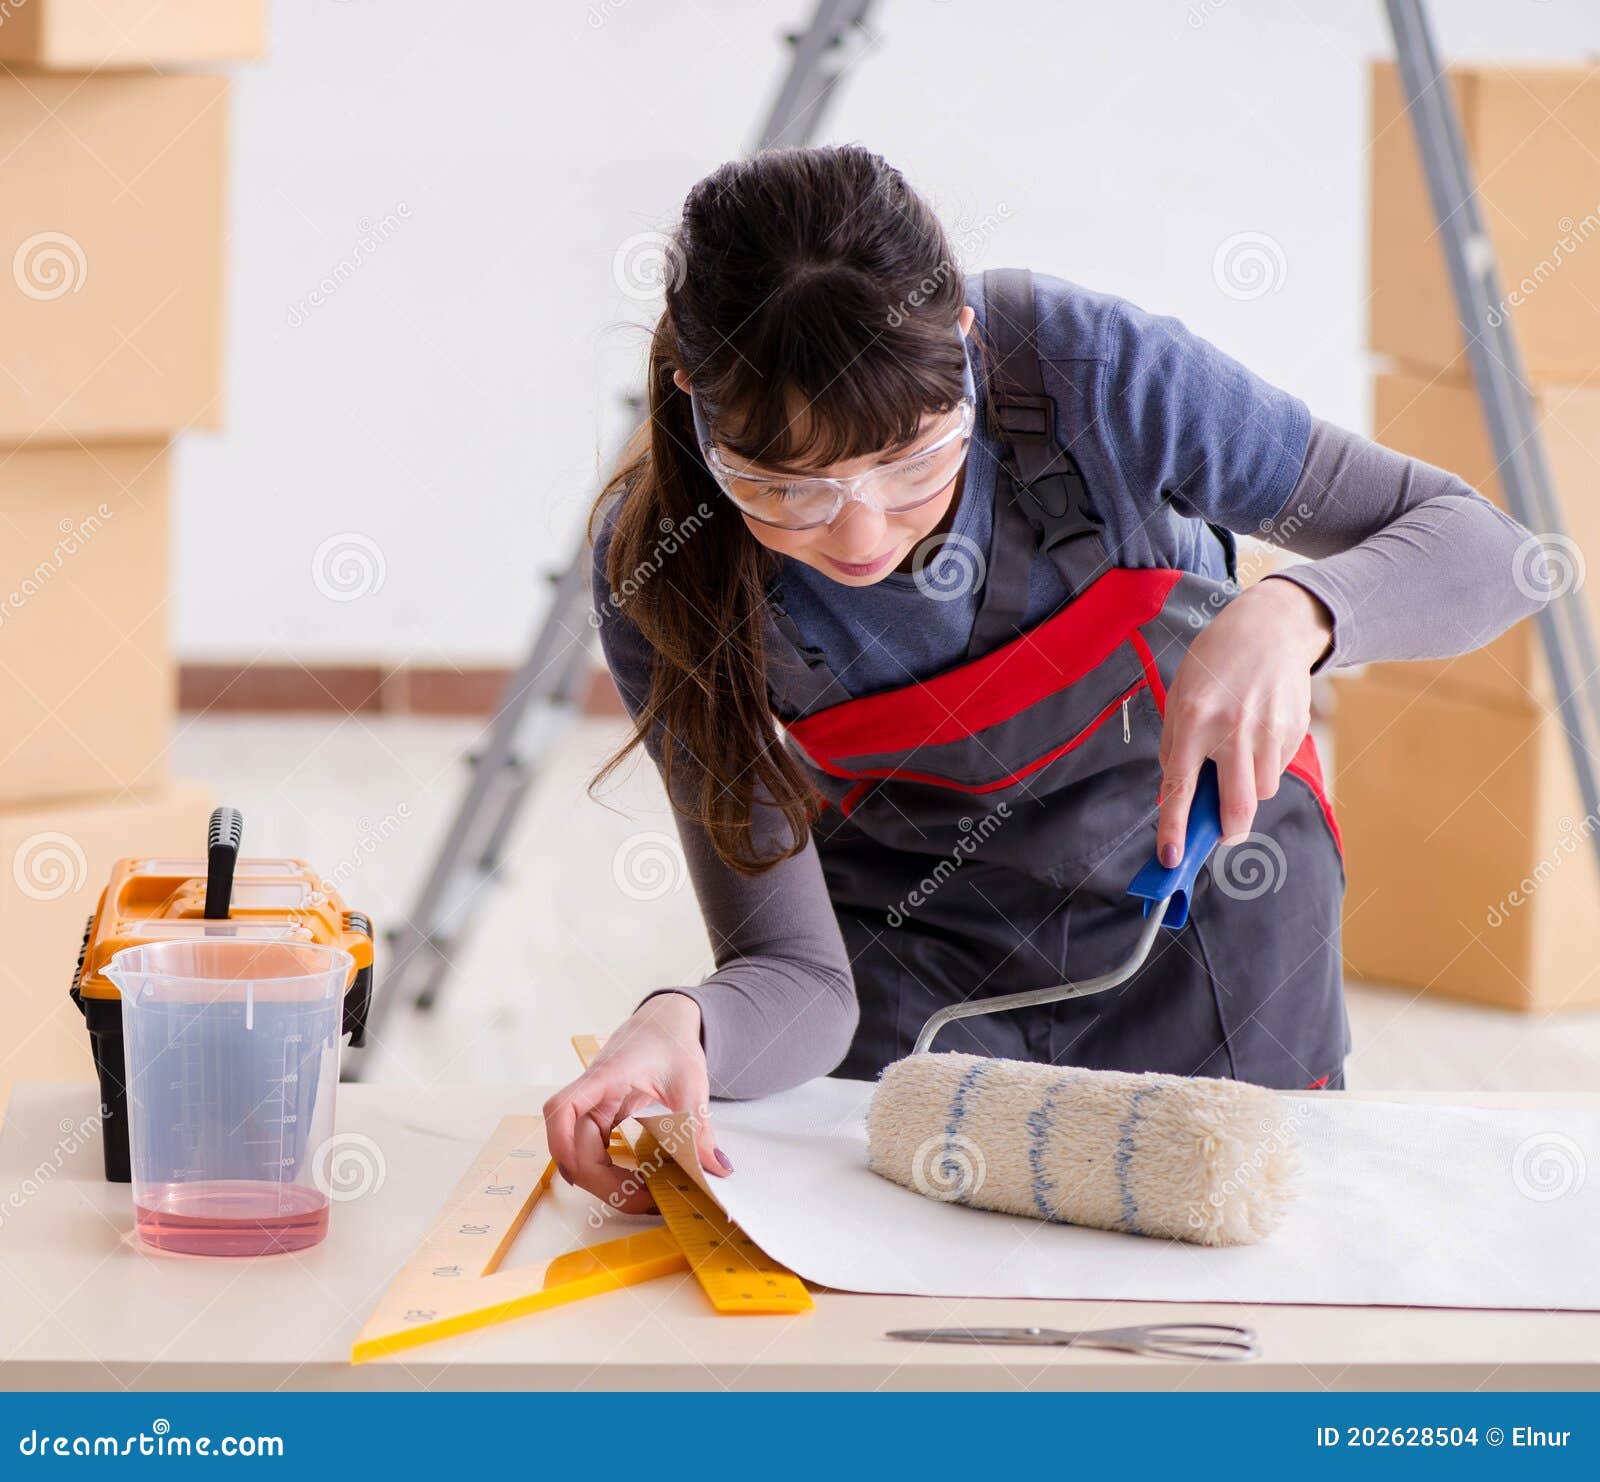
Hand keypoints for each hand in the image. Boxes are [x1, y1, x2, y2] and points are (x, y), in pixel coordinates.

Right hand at [542, 992, 727, 1213]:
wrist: (663, 1024)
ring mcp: (592, 1108)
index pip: (562, 1108)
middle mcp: (590, 1094)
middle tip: (646, 1201)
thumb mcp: (691, 1084)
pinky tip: (635, 1183)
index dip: (561, 1144)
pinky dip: (609, 1173)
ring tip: (645, 1197)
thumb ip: (699, 1127)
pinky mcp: (599, 1119)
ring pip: (578, 1154)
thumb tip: (716, 1167)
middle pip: (571, 1145)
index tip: (581, 1174)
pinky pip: (592, 1152)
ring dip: (605, 1182)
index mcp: (606, 1077)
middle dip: (602, 1182)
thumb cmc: (670, 1043)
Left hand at [1156, 576, 1331, 864]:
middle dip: (1228, 832)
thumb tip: (1176, 797)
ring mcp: (1268, 731)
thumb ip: (1175, 748)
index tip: (1170, 860)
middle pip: (1238, 807)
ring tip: (1237, 757)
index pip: (1181, 788)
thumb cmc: (1214, 663)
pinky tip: (1257, 736)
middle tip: (1221, 833)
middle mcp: (1233, 729)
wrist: (1269, 628)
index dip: (1174, 829)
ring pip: (1260, 793)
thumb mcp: (1179, 697)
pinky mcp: (1293, 731)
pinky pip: (1277, 770)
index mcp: (1194, 720)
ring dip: (1246, 791)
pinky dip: (1264, 768)